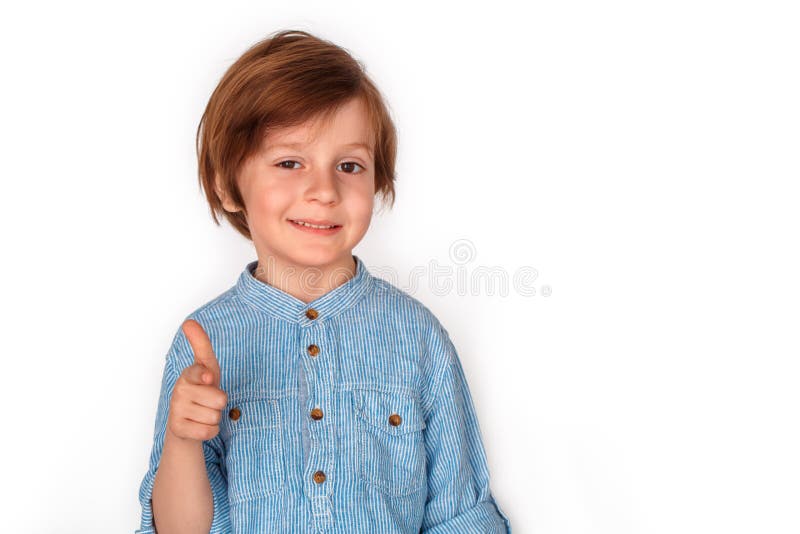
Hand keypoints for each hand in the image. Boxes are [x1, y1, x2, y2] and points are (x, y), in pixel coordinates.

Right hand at [166, 319, 227, 442]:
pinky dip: (210, 430)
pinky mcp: (178, 429)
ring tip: (203, 412)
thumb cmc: (201, 389)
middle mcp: (179, 392)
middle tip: (209, 401)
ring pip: (215, 416)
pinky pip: (209, 431)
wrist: (186, 420)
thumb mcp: (206, 366)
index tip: (207, 377)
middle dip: (220, 403)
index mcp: (187, 375)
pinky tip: (199, 425)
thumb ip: (201, 344)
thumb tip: (188, 322)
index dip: (204, 376)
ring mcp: (177, 411)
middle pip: (219, 399)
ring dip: (214, 417)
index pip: (198, 373)